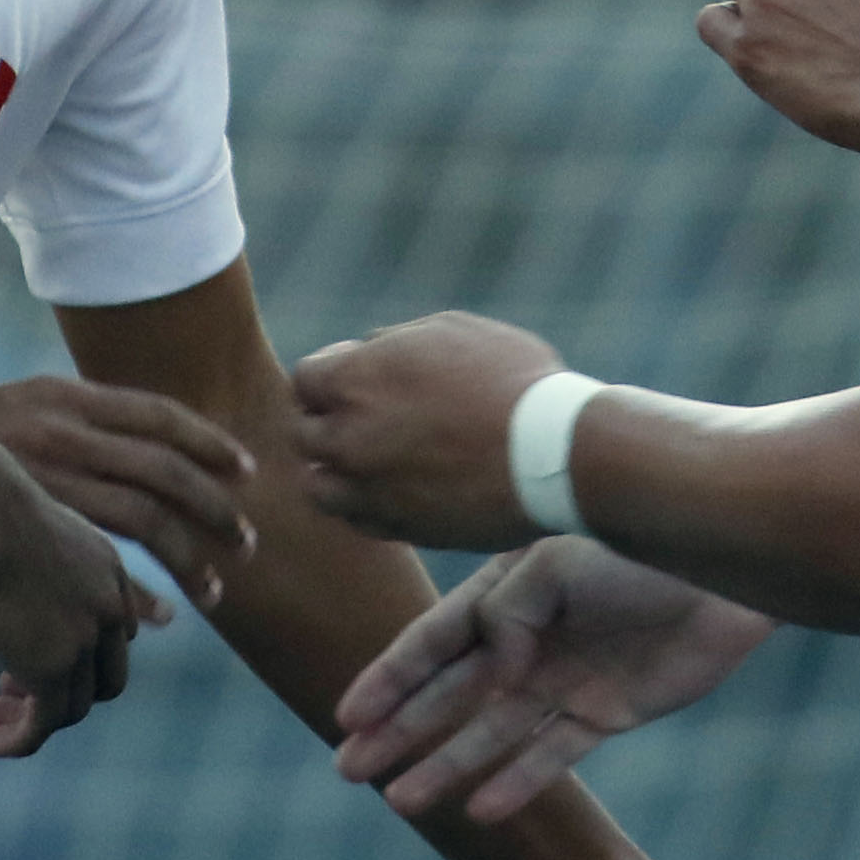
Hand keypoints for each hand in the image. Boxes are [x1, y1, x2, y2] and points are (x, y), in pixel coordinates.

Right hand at [0, 373, 256, 609]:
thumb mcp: (3, 415)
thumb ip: (55, 430)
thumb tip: (98, 459)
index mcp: (60, 395)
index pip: (157, 412)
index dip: (208, 440)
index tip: (245, 467)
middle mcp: (62, 430)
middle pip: (165, 468)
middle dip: (215, 506)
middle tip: (249, 542)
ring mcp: (48, 478)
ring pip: (147, 516)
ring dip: (190, 556)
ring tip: (217, 592)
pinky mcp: (31, 526)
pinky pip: (106, 562)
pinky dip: (138, 593)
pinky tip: (159, 617)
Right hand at [0, 479, 157, 758]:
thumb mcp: (13, 525)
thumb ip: (21, 557)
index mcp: (106, 566)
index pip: (114, 633)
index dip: (75, 657)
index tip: (19, 661)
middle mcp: (108, 604)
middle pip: (105, 677)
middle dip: (61, 695)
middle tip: (6, 695)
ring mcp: (85, 638)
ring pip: (75, 706)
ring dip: (35, 722)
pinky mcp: (52, 666)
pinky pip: (47, 722)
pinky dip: (25, 740)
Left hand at [289, 312, 566, 549]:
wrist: (556, 452)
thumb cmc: (512, 379)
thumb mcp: (451, 331)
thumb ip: (393, 343)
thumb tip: (366, 353)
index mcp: (357, 380)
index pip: (304, 380)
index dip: (329, 377)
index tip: (357, 378)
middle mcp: (350, 438)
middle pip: (304, 435)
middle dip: (327, 424)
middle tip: (364, 421)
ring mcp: (370, 489)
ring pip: (320, 487)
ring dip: (337, 472)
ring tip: (372, 461)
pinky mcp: (399, 528)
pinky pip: (358, 520)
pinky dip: (365, 506)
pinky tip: (396, 489)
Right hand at [333, 540, 776, 820]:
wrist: (721, 572)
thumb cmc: (636, 550)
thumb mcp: (556, 560)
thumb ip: (508, 609)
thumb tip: (488, 664)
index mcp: (504, 593)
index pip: (432, 641)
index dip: (388, 679)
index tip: (346, 718)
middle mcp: (525, 641)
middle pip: (448, 695)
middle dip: (398, 732)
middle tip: (349, 772)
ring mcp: (562, 680)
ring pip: (490, 733)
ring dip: (445, 765)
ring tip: (401, 801)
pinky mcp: (606, 713)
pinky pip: (551, 754)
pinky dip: (517, 782)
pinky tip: (480, 810)